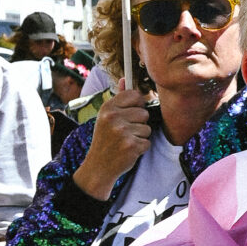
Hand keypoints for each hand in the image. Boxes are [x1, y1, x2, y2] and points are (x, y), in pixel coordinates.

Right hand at [72, 84, 152, 198]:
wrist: (99, 166)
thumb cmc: (105, 139)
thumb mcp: (106, 117)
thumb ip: (118, 98)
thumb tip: (125, 79)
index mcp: (107, 108)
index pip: (134, 95)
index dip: (137, 104)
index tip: (131, 112)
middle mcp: (113, 117)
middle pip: (144, 112)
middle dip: (139, 123)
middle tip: (126, 131)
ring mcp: (122, 132)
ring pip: (147, 128)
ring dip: (140, 136)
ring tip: (126, 141)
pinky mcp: (132, 145)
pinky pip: (147, 142)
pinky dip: (141, 147)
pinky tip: (128, 150)